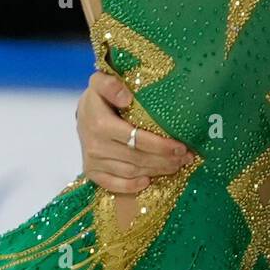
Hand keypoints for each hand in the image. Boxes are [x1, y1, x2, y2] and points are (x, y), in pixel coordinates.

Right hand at [75, 71, 190, 193]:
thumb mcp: (101, 82)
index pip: (137, 138)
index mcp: (100, 123)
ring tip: (176, 165)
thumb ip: (110, 84)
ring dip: (155, 171)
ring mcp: (92, 161)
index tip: (181, 146)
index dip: (161, 145)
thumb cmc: (100, 97)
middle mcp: (95, 145)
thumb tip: (126, 98)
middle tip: (186, 157)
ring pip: (130, 172)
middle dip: (165, 160)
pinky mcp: (91, 172)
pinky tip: (148, 181)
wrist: (83, 112)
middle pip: (137, 158)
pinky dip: (132, 186)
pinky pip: (114, 185)